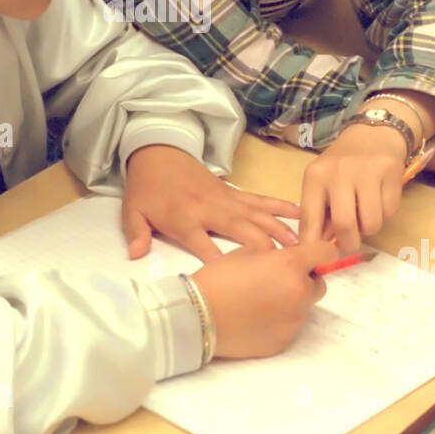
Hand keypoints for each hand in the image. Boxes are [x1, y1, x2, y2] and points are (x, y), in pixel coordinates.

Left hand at [122, 144, 300, 260]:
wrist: (157, 153)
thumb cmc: (146, 188)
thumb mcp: (133, 211)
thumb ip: (136, 234)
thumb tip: (136, 256)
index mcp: (184, 219)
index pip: (205, 246)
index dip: (222, 263)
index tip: (240, 280)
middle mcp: (211, 210)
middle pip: (242, 231)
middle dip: (263, 248)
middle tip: (286, 266)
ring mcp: (226, 199)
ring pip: (258, 215)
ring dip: (279, 230)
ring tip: (301, 245)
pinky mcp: (233, 192)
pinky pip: (260, 199)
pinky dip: (280, 205)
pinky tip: (300, 212)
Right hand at [193, 239, 337, 357]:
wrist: (197, 317)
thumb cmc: (217, 279)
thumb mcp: (245, 253)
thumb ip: (274, 253)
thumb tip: (288, 257)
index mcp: (290, 266)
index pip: (326, 253)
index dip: (319, 252)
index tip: (311, 256)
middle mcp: (299, 293)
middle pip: (318, 284)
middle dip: (303, 280)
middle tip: (276, 280)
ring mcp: (294, 320)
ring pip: (303, 306)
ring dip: (290, 301)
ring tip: (260, 301)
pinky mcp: (285, 340)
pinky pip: (290, 325)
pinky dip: (279, 321)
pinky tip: (255, 318)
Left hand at [297, 124, 406, 253]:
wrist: (373, 134)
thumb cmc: (343, 163)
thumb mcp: (323, 181)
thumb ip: (320, 210)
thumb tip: (319, 247)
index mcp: (315, 177)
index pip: (310, 220)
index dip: (314, 245)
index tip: (320, 256)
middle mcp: (338, 173)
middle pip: (344, 225)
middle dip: (349, 243)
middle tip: (351, 243)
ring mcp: (366, 172)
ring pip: (370, 223)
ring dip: (369, 228)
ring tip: (366, 215)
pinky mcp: (390, 173)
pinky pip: (389, 212)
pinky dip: (385, 215)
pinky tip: (379, 200)